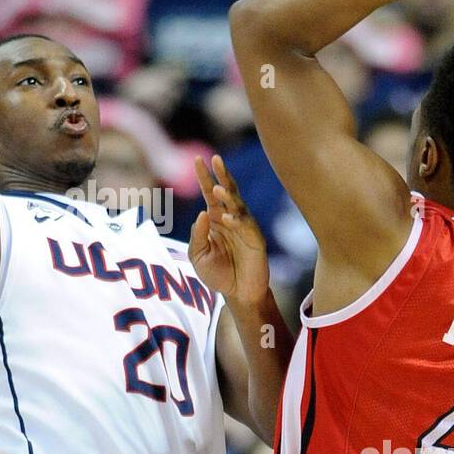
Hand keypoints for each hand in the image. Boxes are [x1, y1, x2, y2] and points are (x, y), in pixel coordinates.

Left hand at [188, 155, 268, 305]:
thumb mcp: (198, 255)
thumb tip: (202, 213)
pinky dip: (236, 221)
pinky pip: (246, 227)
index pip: (209, 193)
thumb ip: (197, 235)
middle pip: (227, 191)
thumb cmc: (218, 273)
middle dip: (222, 175)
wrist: (237, 294)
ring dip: (228, 197)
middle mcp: (231, 219)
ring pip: (238, 206)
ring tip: (218, 189)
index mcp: (215, 219)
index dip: (204, 177)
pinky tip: (227, 218)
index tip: (197, 159)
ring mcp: (245, 228)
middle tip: (215, 159)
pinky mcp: (256, 240)